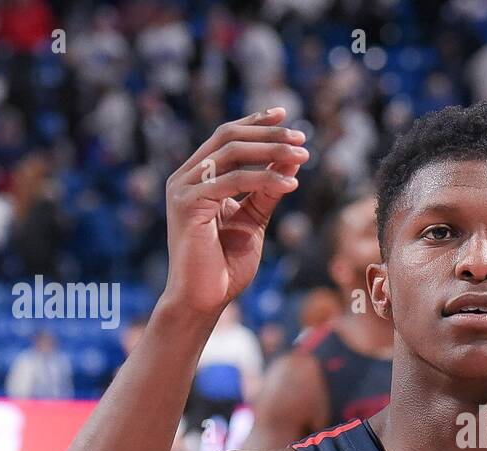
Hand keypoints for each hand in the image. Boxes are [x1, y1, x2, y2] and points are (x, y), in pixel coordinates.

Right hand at [162, 108, 308, 322]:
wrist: (202, 300)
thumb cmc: (224, 266)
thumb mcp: (253, 220)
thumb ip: (266, 191)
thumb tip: (292, 160)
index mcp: (197, 177)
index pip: (227, 137)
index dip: (256, 122)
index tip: (286, 115)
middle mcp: (185, 177)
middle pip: (229, 137)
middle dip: (269, 134)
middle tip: (302, 138)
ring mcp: (183, 188)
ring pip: (232, 153)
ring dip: (272, 151)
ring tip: (303, 155)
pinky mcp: (187, 204)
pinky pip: (232, 181)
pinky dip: (264, 180)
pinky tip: (291, 184)